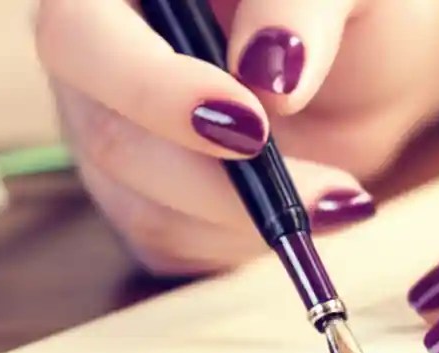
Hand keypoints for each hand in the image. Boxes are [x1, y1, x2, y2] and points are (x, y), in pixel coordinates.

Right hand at [34, 0, 438, 274]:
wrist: (356, 69)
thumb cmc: (334, 9)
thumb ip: (299, 5)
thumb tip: (269, 76)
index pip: (82, 34)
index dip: (152, 90)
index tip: (251, 123)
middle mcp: (94, 61)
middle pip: (106, 137)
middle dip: (210, 180)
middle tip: (315, 188)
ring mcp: (108, 136)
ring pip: (141, 207)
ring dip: (246, 217)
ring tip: (338, 196)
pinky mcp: (139, 201)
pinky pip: (171, 244)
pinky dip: (244, 240)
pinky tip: (305, 210)